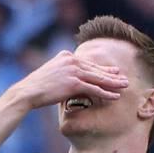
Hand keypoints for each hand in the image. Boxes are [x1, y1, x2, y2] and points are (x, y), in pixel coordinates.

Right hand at [13, 49, 128, 110]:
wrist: (28, 92)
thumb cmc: (36, 87)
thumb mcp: (51, 74)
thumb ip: (63, 72)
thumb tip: (71, 80)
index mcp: (66, 56)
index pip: (88, 63)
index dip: (102, 69)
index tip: (114, 71)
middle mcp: (71, 60)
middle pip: (96, 69)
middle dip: (111, 75)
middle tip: (124, 78)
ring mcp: (73, 71)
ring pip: (98, 78)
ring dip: (113, 83)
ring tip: (125, 86)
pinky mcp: (73, 83)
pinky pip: (94, 89)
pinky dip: (106, 93)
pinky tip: (115, 96)